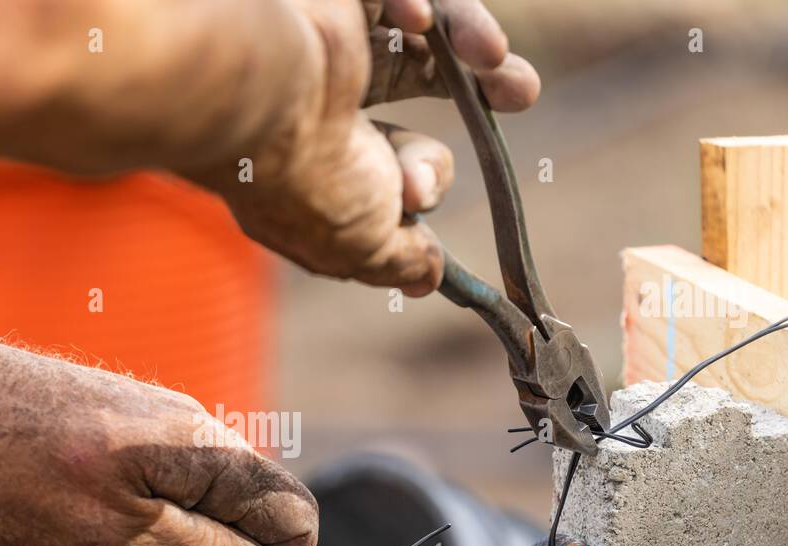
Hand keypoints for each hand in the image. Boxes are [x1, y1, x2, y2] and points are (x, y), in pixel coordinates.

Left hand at [0, 338, 318, 545]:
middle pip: (214, 543)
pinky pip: (102, 530)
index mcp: (208, 452)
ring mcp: (135, 451)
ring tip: (40, 545)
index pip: (291, 522)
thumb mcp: (119, 536)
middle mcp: (183, 443)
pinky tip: (16, 532)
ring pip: (150, 545)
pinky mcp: (91, 463)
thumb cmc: (22, 466)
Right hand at [188, 0, 538, 296]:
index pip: (383, 165)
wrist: (265, 102)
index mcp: (319, 163)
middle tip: (522, 94)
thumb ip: (397, 257)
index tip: (428, 196)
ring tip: (504, 57)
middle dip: (476, 100)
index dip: (418, 181)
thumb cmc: (307, 182)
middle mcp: (325, 98)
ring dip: (475, 40)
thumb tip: (426, 277)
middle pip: (420, 84)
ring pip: (423, 31)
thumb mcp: (361, 244)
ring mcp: (331, 43)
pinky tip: (422, 21)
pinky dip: (427, 5)